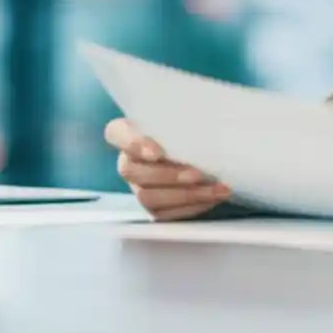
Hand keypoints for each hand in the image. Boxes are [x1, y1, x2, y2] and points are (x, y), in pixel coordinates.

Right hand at [103, 118, 230, 220]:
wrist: (201, 151)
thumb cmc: (190, 128)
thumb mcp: (186, 117)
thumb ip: (186, 118)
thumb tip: (211, 121)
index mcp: (127, 131)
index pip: (116, 133)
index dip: (134, 144)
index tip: (157, 152)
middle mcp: (128, 161)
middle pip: (132, 172)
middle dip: (168, 176)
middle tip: (198, 174)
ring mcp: (138, 187)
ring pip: (148, 198)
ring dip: (185, 195)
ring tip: (216, 189)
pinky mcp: (153, 208)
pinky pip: (165, 214)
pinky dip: (191, 207)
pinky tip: (213, 198)